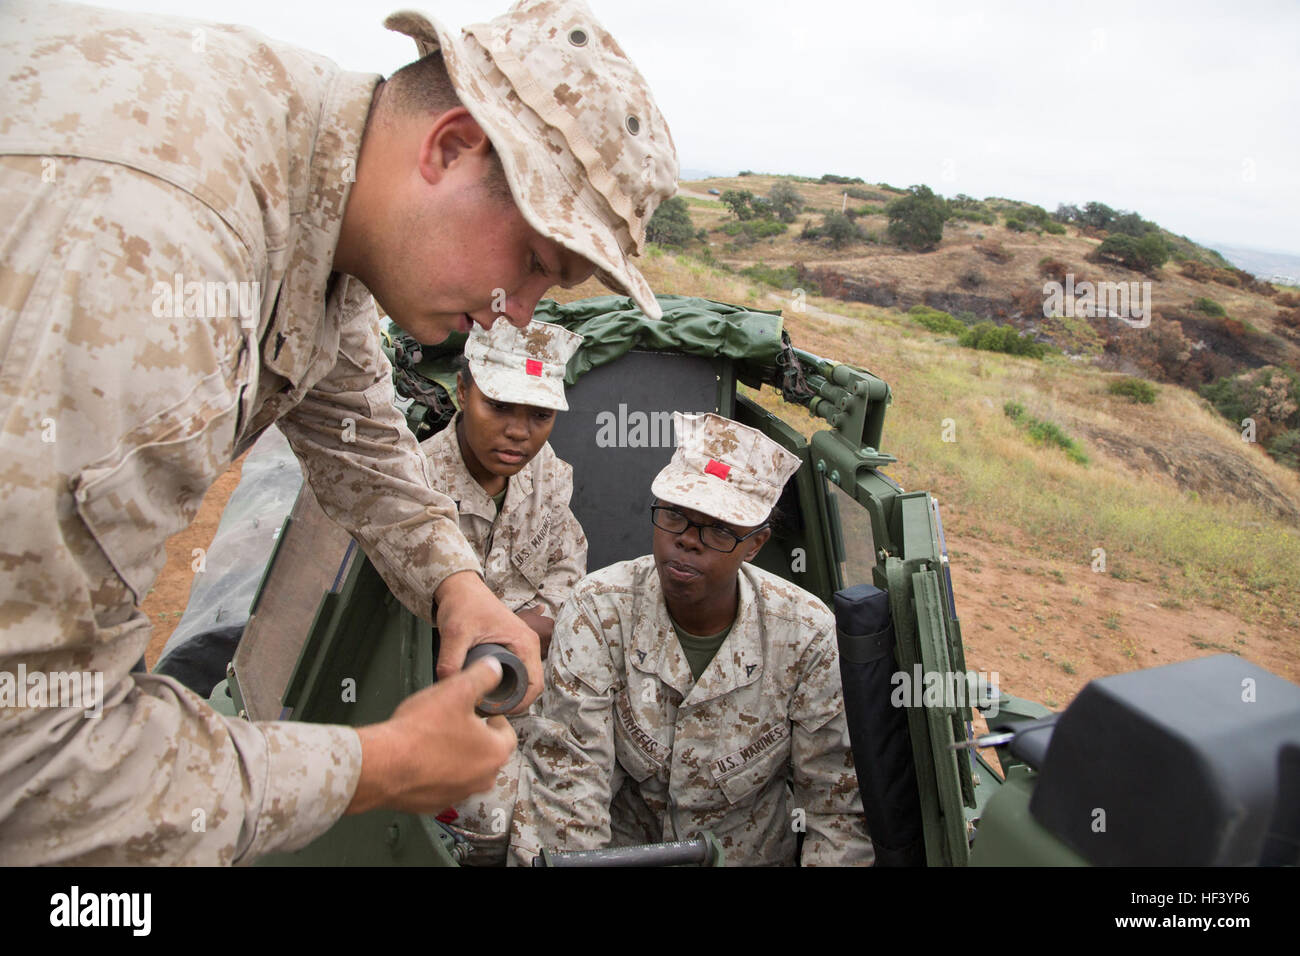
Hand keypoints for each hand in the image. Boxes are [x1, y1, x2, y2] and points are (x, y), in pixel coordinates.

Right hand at [348, 656, 516, 815]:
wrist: (382, 765)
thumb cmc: (420, 732)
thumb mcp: (457, 690)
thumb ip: (482, 676)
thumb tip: (494, 669)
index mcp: (494, 753)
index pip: (507, 733)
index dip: (494, 718)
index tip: (483, 712)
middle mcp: (482, 779)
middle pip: (487, 753)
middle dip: (475, 737)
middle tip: (457, 722)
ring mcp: (458, 794)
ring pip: (465, 770)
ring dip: (455, 755)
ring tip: (436, 738)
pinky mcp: (434, 803)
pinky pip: (442, 784)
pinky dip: (435, 772)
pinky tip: (420, 757)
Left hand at [433, 570, 541, 710]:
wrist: (460, 588)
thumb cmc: (463, 605)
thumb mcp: (455, 634)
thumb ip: (450, 661)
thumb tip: (449, 687)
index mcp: (524, 642)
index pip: (534, 685)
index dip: (519, 704)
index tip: (496, 712)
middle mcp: (528, 645)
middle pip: (531, 687)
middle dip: (513, 703)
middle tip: (486, 712)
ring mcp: (521, 647)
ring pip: (523, 682)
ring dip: (509, 696)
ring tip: (484, 704)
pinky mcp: (512, 648)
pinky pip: (515, 674)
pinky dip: (505, 686)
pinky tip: (484, 692)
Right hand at [515, 607, 554, 658]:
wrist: (512, 635)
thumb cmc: (520, 622)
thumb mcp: (528, 613)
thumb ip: (537, 610)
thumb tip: (542, 606)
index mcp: (550, 623)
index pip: (552, 625)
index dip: (545, 627)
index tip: (539, 628)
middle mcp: (552, 634)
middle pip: (552, 635)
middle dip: (547, 636)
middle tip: (538, 636)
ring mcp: (548, 645)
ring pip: (549, 645)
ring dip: (544, 644)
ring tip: (536, 644)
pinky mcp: (543, 655)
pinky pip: (544, 653)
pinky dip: (541, 652)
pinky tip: (534, 650)